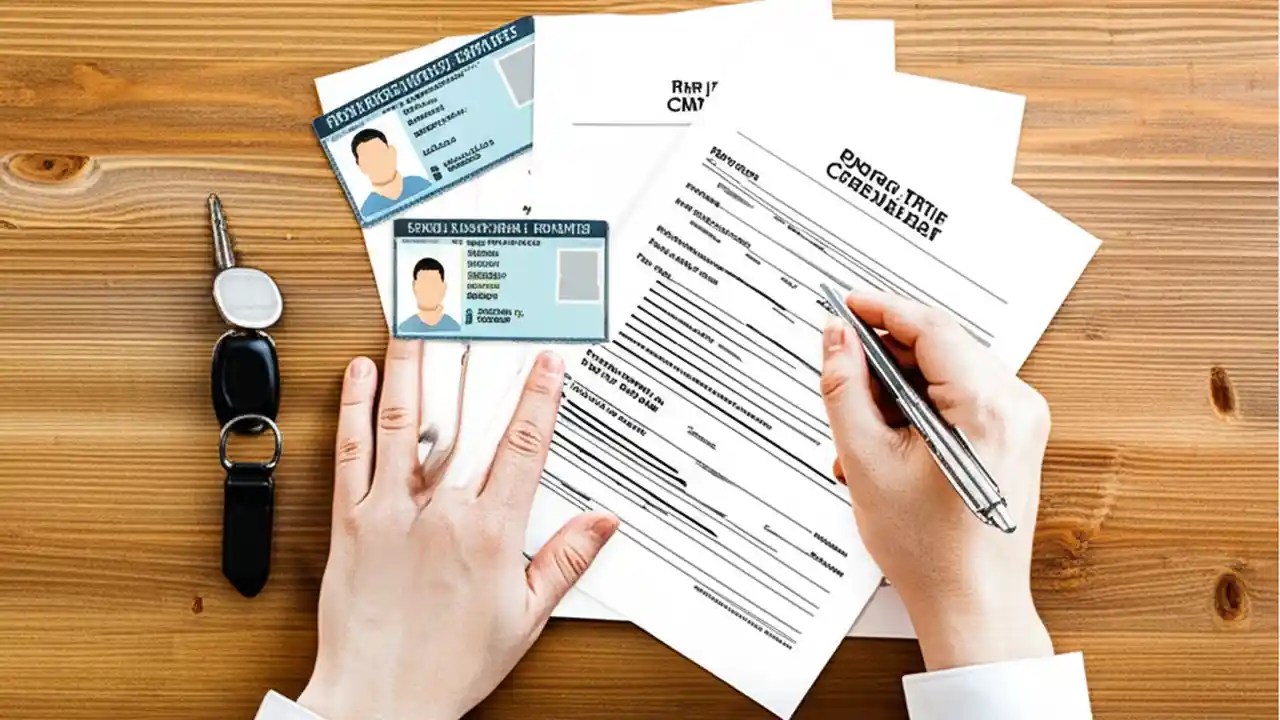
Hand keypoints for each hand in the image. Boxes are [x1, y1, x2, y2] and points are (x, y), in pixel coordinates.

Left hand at [297, 340, 618, 719]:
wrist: (379, 702)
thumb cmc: (450, 665)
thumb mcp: (526, 617)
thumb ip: (565, 561)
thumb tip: (603, 522)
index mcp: (491, 531)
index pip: (523, 446)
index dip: (538, 396)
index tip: (546, 361)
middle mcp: (440, 511)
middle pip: (462, 418)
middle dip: (472, 358)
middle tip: (475, 312)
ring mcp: (390, 511)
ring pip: (402, 420)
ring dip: (409, 363)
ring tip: (415, 321)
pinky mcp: (348, 521)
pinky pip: (350, 452)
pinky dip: (354, 407)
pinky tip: (359, 372)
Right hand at [819, 290, 1052, 670]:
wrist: (971, 602)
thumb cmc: (932, 551)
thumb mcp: (867, 460)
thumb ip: (845, 388)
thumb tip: (836, 340)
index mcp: (988, 407)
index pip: (930, 327)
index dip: (880, 309)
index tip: (846, 305)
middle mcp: (1017, 406)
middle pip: (939, 347)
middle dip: (884, 359)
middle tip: (841, 375)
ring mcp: (1022, 421)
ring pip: (946, 372)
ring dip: (898, 387)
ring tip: (862, 431)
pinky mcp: (1015, 435)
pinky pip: (961, 396)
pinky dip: (920, 406)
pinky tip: (888, 440)